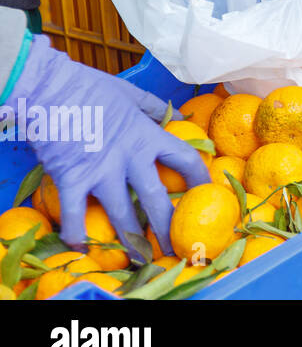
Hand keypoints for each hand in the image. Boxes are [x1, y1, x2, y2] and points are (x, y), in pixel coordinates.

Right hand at [8, 35, 209, 258]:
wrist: (49, 88)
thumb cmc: (89, 88)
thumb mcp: (130, 94)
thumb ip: (154, 107)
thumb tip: (176, 113)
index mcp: (147, 135)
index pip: (184, 158)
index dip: (199, 178)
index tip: (207, 192)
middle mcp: (129, 157)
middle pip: (156, 198)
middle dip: (167, 225)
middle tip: (176, 245)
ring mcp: (100, 170)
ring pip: (121, 214)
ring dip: (131, 240)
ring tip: (141, 258)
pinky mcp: (71, 178)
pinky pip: (75, 214)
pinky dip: (77, 234)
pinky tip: (81, 248)